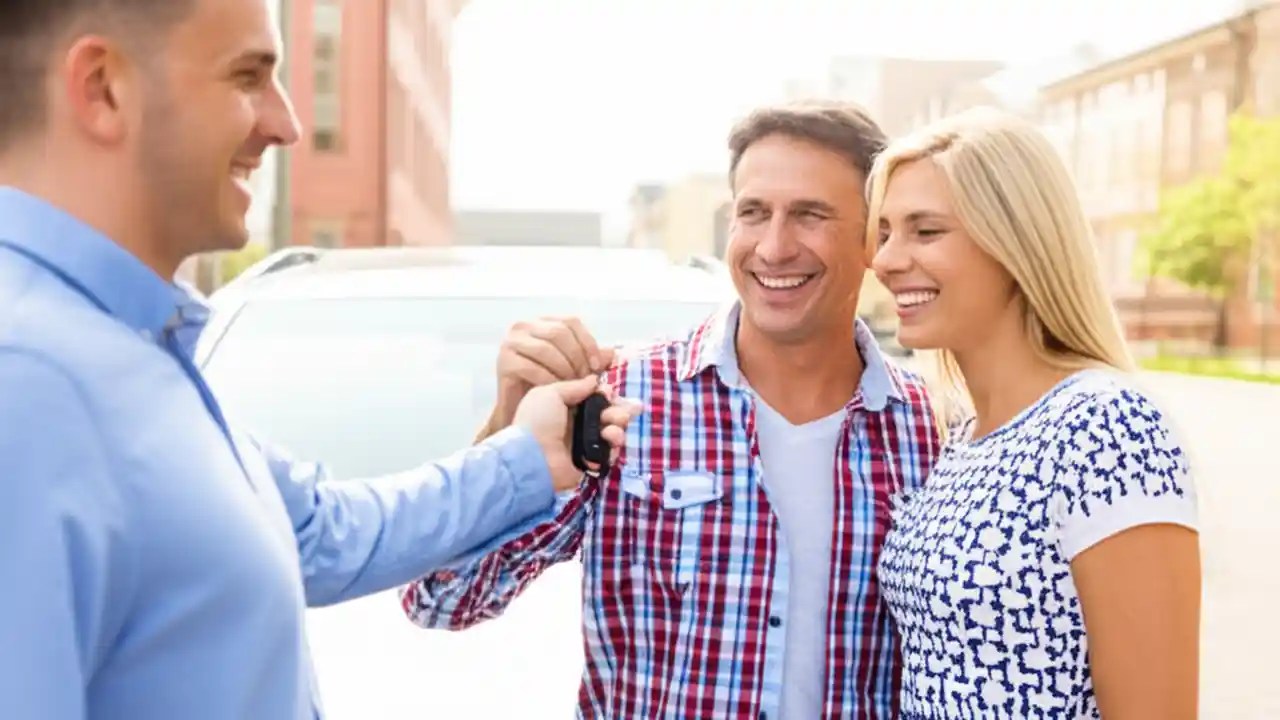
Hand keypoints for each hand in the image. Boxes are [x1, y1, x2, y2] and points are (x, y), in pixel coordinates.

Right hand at [493, 317, 614, 422]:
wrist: (521, 411)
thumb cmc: (547, 386)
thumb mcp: (572, 369)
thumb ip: (589, 359)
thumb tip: (611, 353)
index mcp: (542, 322)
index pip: (570, 322)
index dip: (588, 343)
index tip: (597, 367)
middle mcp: (523, 326)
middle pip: (558, 332)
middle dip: (576, 358)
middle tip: (584, 379)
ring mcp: (510, 342)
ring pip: (545, 349)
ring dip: (564, 370)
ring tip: (571, 387)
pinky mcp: (503, 362)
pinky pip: (531, 367)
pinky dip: (548, 380)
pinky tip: (555, 391)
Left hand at [513, 375, 641, 491]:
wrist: (531, 458)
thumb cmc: (537, 422)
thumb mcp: (550, 394)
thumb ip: (574, 386)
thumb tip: (594, 380)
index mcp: (567, 407)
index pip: (593, 399)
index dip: (605, 394)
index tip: (609, 392)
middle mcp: (577, 425)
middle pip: (607, 415)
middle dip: (618, 411)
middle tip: (625, 412)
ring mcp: (584, 444)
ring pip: (611, 433)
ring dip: (617, 428)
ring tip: (611, 430)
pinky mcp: (590, 462)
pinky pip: (609, 453)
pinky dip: (614, 447)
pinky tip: (610, 441)